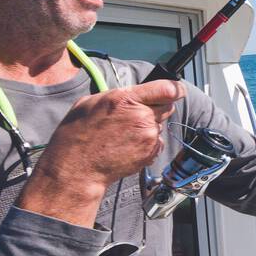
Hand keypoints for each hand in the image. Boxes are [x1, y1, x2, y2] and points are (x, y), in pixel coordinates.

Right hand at [36, 80, 186, 189]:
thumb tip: (136, 93)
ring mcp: (148, 136)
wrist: (78, 166)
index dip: (175, 88)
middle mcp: (141, 117)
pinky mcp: (150, 152)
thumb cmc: (78, 134)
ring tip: (125, 134)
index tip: (177, 89)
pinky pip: (157, 142)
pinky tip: (129, 145)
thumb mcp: (91, 102)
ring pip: (160, 124)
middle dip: (157, 107)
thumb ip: (120, 95)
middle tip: (137, 114)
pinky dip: (148, 143)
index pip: (167, 89)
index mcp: (126, 99)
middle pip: (168, 106)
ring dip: (149, 126)